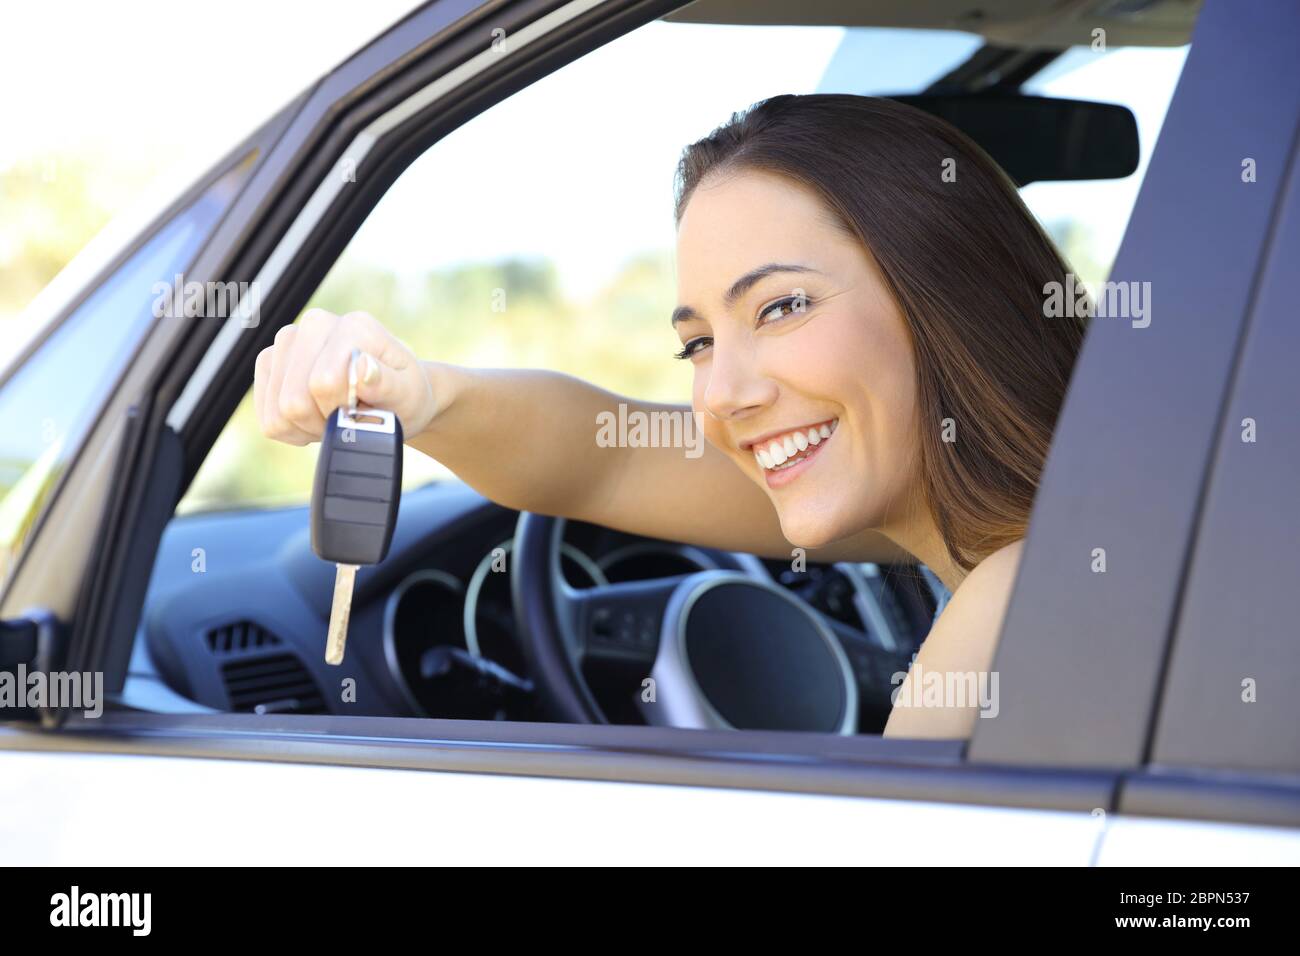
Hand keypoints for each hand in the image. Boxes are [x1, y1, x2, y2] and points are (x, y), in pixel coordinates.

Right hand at [254, 308, 435, 444]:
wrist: (394, 397)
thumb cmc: (404, 396)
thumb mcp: (408, 395)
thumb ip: (388, 383)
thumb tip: (363, 367)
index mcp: (354, 326)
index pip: (323, 384)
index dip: (342, 411)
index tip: (365, 411)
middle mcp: (315, 324)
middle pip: (293, 402)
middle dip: (324, 422)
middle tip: (350, 418)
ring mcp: (287, 341)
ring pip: (277, 413)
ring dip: (309, 428)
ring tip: (336, 416)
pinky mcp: (269, 362)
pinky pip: (266, 417)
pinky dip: (293, 429)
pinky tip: (317, 417)